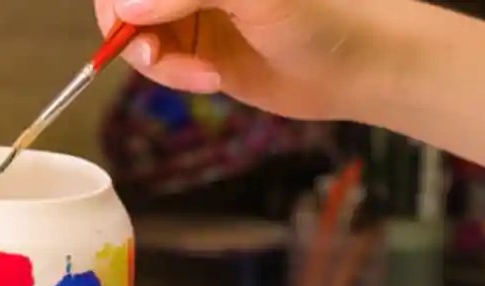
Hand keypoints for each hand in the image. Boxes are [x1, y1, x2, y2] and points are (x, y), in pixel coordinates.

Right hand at [95, 0, 413, 119]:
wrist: (359, 66)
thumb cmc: (324, 15)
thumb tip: (126, 8)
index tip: (128, 24)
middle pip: (125, 0)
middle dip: (132, 32)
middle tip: (154, 56)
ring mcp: (192, 13)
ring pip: (137, 34)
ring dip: (156, 61)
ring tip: (199, 74)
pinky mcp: (197, 51)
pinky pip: (159, 63)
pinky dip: (173, 77)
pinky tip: (209, 79)